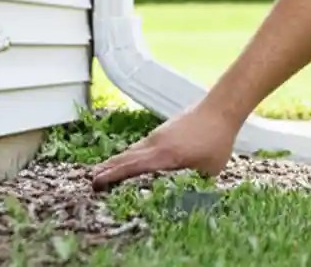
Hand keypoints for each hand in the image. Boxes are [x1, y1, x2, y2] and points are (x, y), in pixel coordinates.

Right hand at [89, 103, 238, 190]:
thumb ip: (194, 186)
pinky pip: (140, 145)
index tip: (96, 184)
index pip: (131, 167)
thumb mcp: (209, 171)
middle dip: (107, 170)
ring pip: (131, 150)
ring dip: (116, 161)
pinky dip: (129, 154)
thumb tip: (186, 201)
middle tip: (90, 183)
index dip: (112, 176)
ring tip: (101, 172)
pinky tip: (127, 159)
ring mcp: (157, 135)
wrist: (220, 108)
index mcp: (164, 156)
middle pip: (125, 158)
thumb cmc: (217, 140)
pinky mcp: (162, 130)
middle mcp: (155, 144)